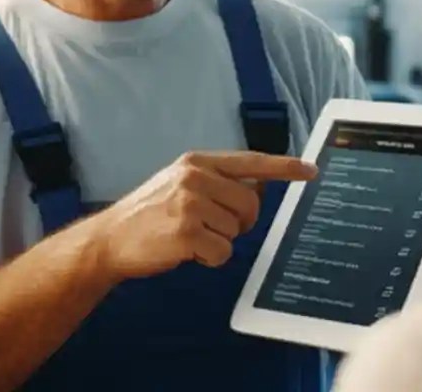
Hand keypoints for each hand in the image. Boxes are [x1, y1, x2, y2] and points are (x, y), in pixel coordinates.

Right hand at [89, 151, 317, 280]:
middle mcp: (194, 177)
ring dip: (218, 242)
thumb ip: (217, 182)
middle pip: (250, 204)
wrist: (110, 238)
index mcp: (196, 162)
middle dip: (239, 223)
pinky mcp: (186, 232)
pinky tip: (185, 251)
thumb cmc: (149, 214)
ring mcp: (189, 203)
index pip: (250, 161)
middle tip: (212, 228)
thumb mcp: (180, 184)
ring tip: (188, 237)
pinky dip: (208, 259)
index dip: (284, 167)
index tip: (311, 170)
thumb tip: (258, 188)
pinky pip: (222, 253)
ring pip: (236, 231)